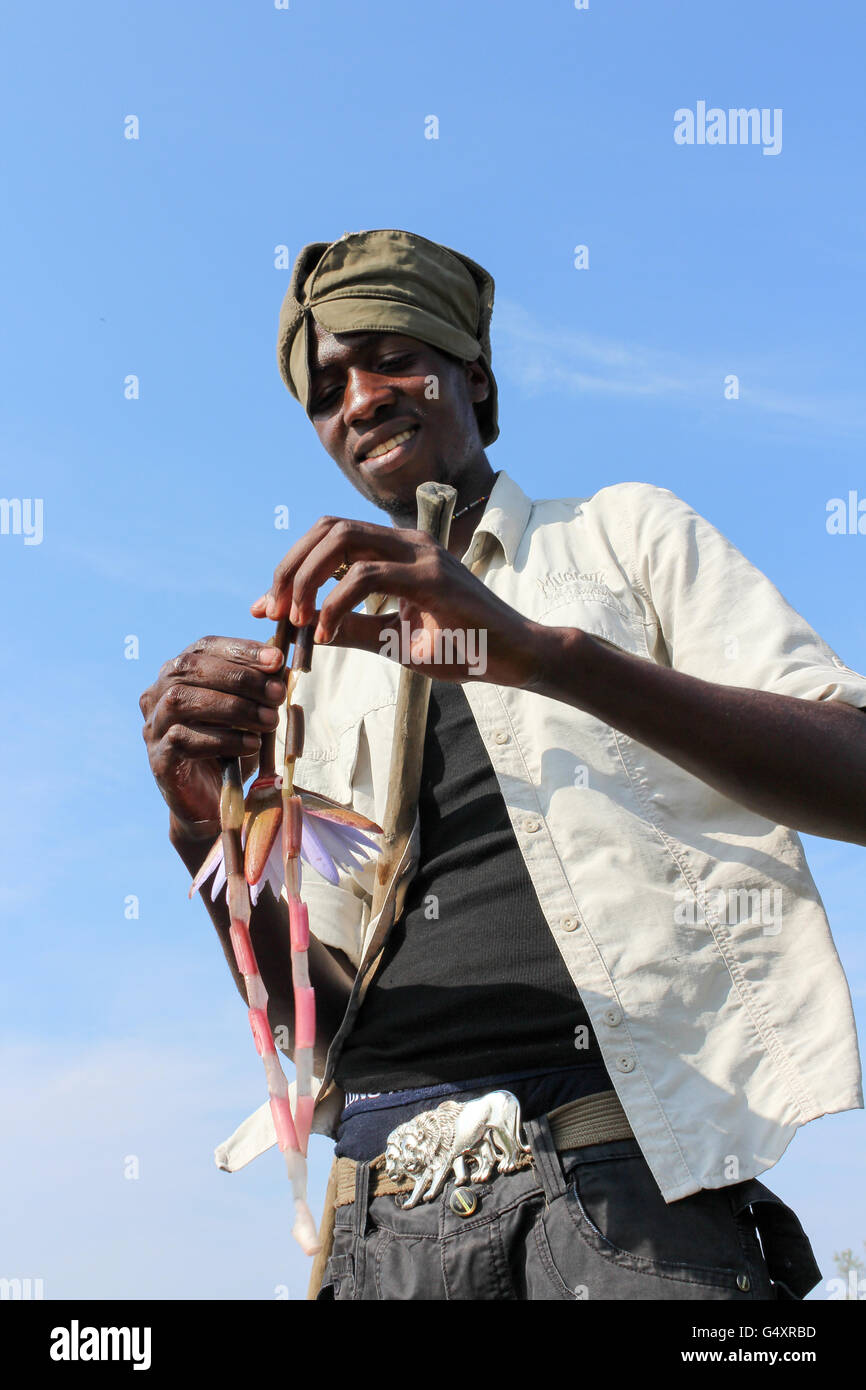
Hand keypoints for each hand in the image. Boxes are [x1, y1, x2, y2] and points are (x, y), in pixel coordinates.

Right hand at [139, 637, 287, 834]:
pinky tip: (251, 745)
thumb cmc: (231, 750)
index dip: (241, 650)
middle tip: (277, 693)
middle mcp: (158, 695)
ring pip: (181, 700)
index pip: (204, 647)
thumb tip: (280, 662)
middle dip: (239, 677)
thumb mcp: (250, 713)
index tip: (277, 660)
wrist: (212, 804)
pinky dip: (222, 739)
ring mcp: (153, 727)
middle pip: (189, 669)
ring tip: (269, 721)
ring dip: (232, 707)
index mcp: (179, 675)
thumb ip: (259, 687)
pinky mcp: (158, 759)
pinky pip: (182, 739)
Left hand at [250, 515, 549, 686]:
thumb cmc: (462, 648)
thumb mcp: (393, 640)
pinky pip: (367, 576)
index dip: (293, 565)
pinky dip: (335, 604)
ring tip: (296, 620)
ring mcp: (421, 554)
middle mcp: (408, 542)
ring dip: (307, 579)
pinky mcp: (432, 578)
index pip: (332, 537)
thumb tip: (302, 627)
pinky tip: (327, 633)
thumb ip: (350, 628)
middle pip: (328, 528)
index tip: (269, 606)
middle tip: (274, 611)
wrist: (516, 657)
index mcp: (398, 550)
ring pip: (342, 540)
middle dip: (290, 567)